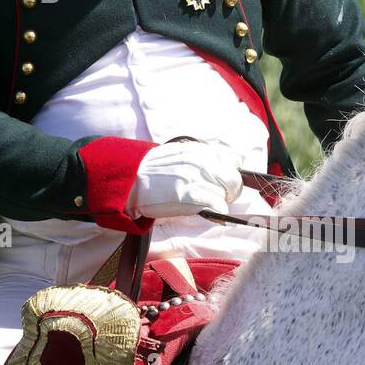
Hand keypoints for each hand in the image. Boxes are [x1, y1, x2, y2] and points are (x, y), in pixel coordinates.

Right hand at [125, 140, 242, 220]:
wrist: (130, 180)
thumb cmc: (153, 171)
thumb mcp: (180, 155)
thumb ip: (203, 158)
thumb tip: (231, 164)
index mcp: (198, 151)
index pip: (233, 162)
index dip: (230, 176)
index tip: (222, 184)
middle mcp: (200, 162)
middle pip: (234, 180)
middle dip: (230, 192)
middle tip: (219, 197)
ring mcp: (195, 178)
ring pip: (226, 195)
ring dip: (219, 202)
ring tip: (205, 204)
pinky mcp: (189, 196)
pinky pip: (218, 207)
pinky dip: (216, 213)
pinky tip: (206, 212)